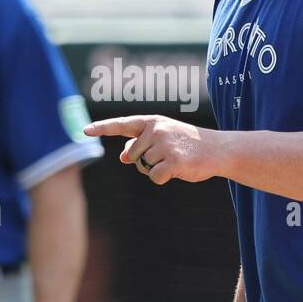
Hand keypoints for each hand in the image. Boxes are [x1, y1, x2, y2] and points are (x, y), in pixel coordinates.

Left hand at [83, 114, 224, 184]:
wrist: (218, 149)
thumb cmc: (188, 144)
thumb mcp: (163, 138)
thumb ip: (141, 143)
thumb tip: (122, 155)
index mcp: (152, 122)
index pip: (122, 124)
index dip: (102, 128)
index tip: (84, 130)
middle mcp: (156, 130)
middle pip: (132, 156)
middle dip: (145, 162)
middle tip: (168, 156)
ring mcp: (164, 144)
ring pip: (143, 168)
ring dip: (157, 170)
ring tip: (176, 160)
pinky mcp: (173, 160)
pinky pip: (155, 177)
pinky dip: (164, 178)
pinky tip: (179, 170)